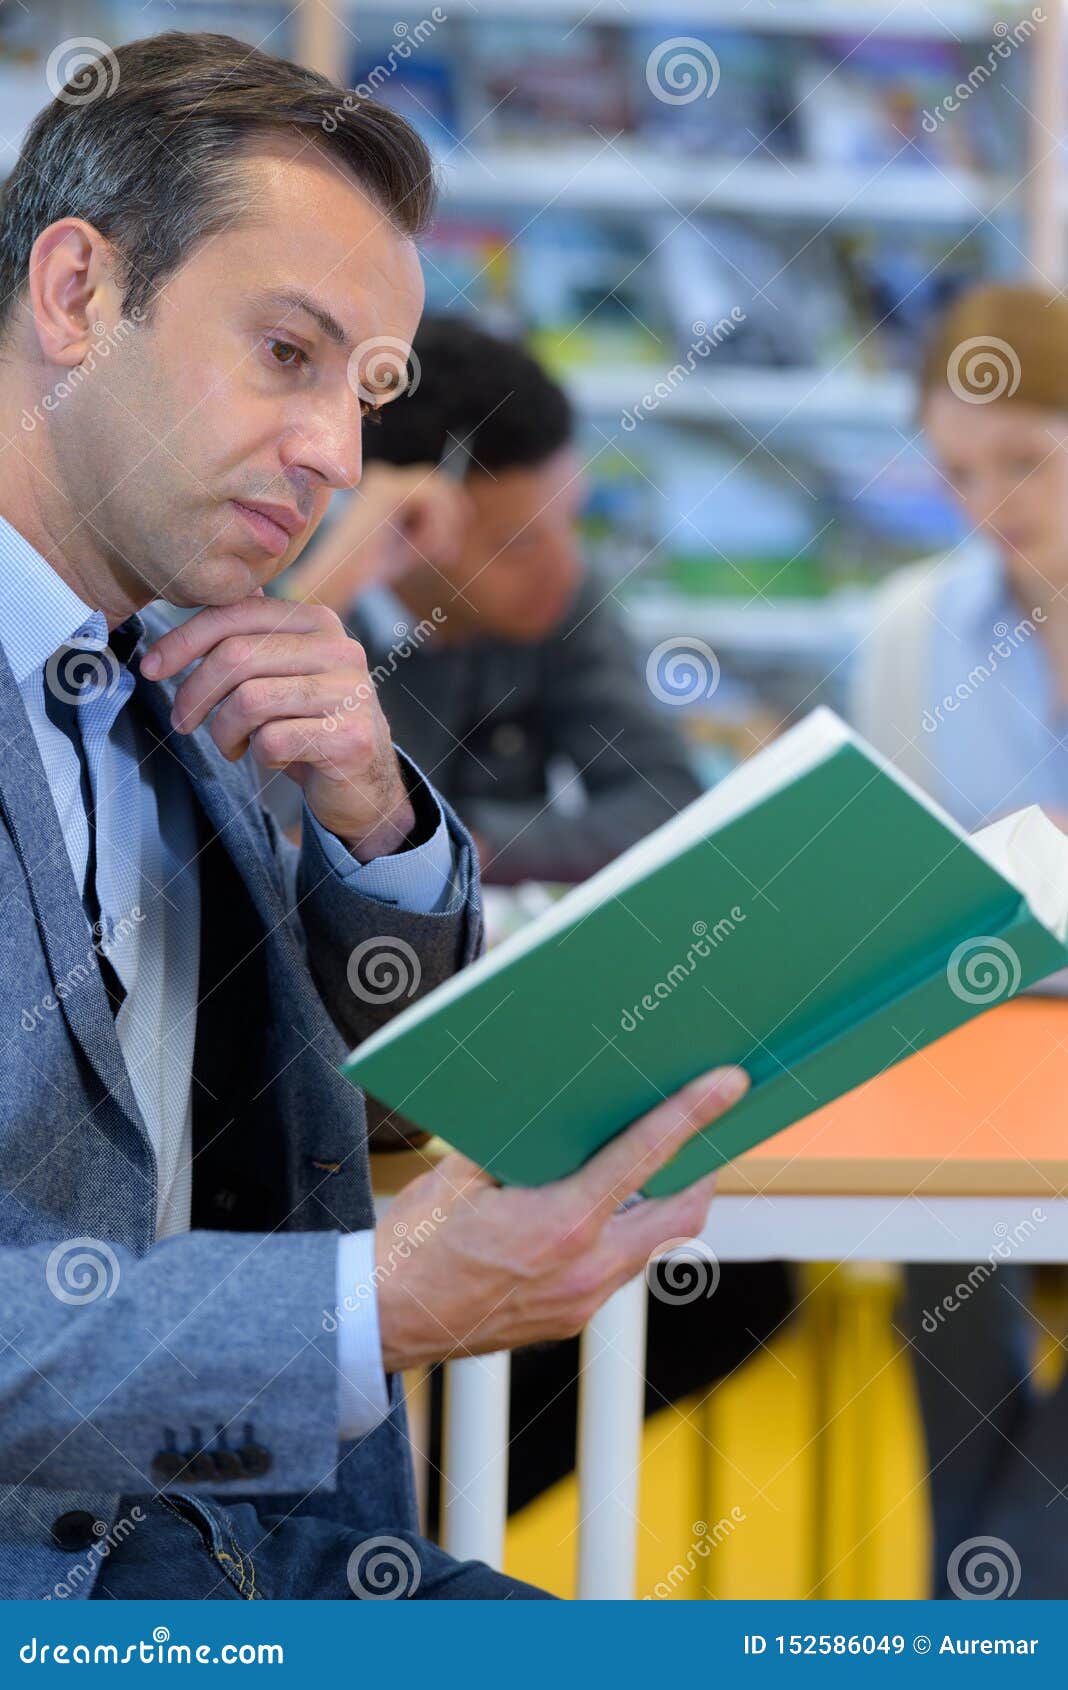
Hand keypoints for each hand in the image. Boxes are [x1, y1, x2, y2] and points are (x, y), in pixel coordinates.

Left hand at [140, 596, 414, 859]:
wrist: (363, 784)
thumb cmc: (309, 724)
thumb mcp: (282, 672)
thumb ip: (252, 635)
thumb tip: (197, 590)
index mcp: (318, 622)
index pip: (237, 614)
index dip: (184, 639)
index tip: (151, 668)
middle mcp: (340, 649)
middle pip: (237, 657)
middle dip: (195, 693)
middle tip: (182, 723)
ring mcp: (349, 693)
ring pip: (250, 700)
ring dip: (224, 731)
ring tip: (231, 745)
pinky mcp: (350, 737)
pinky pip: (272, 740)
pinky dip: (259, 755)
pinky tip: (272, 758)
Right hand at [282, 462, 470, 615]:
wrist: (339, 578)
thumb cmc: (369, 567)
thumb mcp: (408, 542)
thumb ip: (431, 525)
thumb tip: (462, 512)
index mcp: (386, 486)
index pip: (434, 486)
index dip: (451, 515)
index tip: (448, 554)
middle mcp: (385, 477)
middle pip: (440, 484)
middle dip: (451, 520)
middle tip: (446, 556)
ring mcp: (386, 482)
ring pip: (439, 492)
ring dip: (441, 529)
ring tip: (428, 555)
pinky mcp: (388, 492)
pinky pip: (431, 501)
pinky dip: (434, 530)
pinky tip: (419, 551)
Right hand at [372, 1065, 749, 1371]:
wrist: (383, 1319)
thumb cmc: (414, 1243)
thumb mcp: (460, 1173)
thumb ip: (520, 1144)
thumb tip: (562, 1108)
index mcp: (560, 1224)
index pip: (645, 1156)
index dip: (692, 1114)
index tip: (729, 1084)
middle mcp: (585, 1270)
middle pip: (681, 1214)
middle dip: (699, 1169)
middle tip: (704, 1131)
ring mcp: (582, 1302)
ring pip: (651, 1246)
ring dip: (656, 1205)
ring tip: (646, 1167)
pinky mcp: (570, 1321)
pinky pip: (618, 1270)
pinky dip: (619, 1235)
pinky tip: (594, 1211)